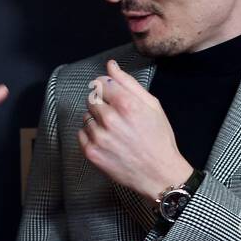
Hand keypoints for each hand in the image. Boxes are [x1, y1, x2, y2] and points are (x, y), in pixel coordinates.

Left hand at [79, 58, 190, 197]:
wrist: (159, 174)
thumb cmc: (159, 139)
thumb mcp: (152, 105)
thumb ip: (128, 83)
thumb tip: (111, 66)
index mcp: (126, 104)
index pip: (100, 83)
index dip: (107, 88)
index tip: (114, 96)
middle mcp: (110, 120)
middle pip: (91, 98)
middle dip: (102, 104)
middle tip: (118, 116)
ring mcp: (99, 137)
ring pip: (86, 116)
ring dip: (97, 120)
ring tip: (115, 132)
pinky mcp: (92, 152)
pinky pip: (81, 133)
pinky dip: (91, 135)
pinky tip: (108, 141)